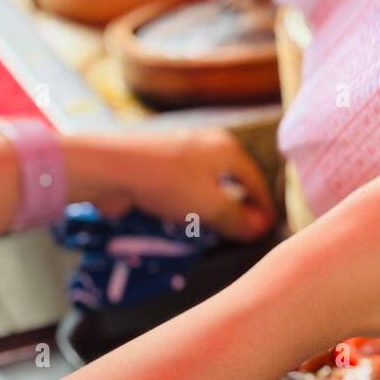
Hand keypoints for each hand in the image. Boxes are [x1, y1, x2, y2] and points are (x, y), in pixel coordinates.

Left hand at [66, 129, 276, 241]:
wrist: (111, 169)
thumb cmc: (168, 183)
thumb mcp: (209, 205)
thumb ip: (237, 218)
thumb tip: (262, 227)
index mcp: (227, 149)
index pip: (256, 181)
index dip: (264, 208)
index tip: (268, 231)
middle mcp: (208, 145)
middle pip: (233, 180)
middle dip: (239, 207)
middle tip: (244, 233)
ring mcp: (183, 153)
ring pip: (208, 184)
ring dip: (214, 208)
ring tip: (217, 231)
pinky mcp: (161, 165)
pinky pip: (186, 187)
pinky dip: (192, 205)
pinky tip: (186, 220)